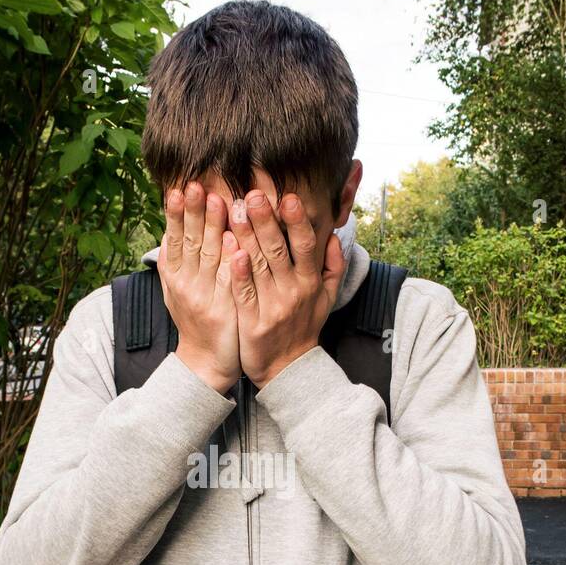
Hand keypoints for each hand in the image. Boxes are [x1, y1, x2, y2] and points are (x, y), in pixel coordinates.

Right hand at [157, 181, 241, 393]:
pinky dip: (232, 263)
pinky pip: (230, 283)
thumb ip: (176, 259)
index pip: (174, 239)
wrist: (206, 362)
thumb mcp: (177, 288)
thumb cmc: (196, 319)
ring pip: (210, 257)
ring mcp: (205, 298)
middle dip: (193, 213)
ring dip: (213, 228)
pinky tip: (237, 244)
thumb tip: (172, 226)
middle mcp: (186, 285)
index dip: (176, 215)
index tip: (178, 189)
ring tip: (218, 201)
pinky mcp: (224, 311)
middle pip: (191, 242)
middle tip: (196, 185)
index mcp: (175, 276)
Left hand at [227, 191, 345, 387]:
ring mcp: (272, 307)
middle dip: (266, 221)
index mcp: (310, 282)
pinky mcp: (252, 322)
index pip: (305, 246)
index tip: (289, 197)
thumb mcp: (326, 298)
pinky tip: (231, 252)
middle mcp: (293, 292)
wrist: (288, 369)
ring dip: (246, 237)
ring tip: (235, 211)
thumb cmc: (304, 327)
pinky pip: (244, 293)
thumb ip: (333, 266)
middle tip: (253, 194)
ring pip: (258, 266)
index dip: (297, 222)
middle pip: (278, 250)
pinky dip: (238, 273)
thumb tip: (334, 236)